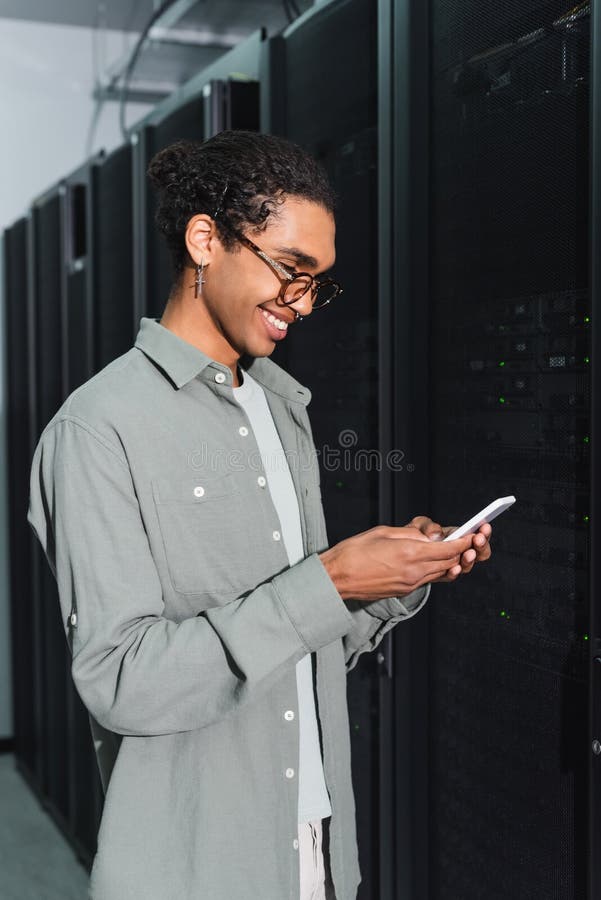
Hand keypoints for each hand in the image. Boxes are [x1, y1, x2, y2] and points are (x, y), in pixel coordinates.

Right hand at [318, 523, 475, 601]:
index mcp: (410, 553)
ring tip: (454, 549)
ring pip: (441, 572)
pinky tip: (433, 560)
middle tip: (468, 538)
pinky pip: (428, 579)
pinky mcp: (404, 590)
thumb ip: (412, 533)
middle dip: (462, 550)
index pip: (450, 548)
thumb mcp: (386, 532)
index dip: (465, 540)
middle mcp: (414, 572)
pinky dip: (436, 569)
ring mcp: (410, 584)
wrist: (337, 578)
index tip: (473, 533)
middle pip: (450, 562)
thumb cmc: (354, 552)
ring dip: (450, 561)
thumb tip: (432, 535)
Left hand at [407, 517, 491, 582]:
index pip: (477, 534)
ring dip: (470, 560)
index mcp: (457, 536)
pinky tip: (454, 568)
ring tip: (468, 553)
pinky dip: (454, 572)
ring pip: (467, 565)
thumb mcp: (420, 525)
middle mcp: (458, 551)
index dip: (484, 531)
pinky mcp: (441, 574)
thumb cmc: (413, 536)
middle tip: (478, 539)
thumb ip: (428, 526)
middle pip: (479, 551)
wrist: (400, 553)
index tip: (485, 526)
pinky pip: (451, 575)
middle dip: (481, 545)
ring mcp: (452, 564)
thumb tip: (437, 534)